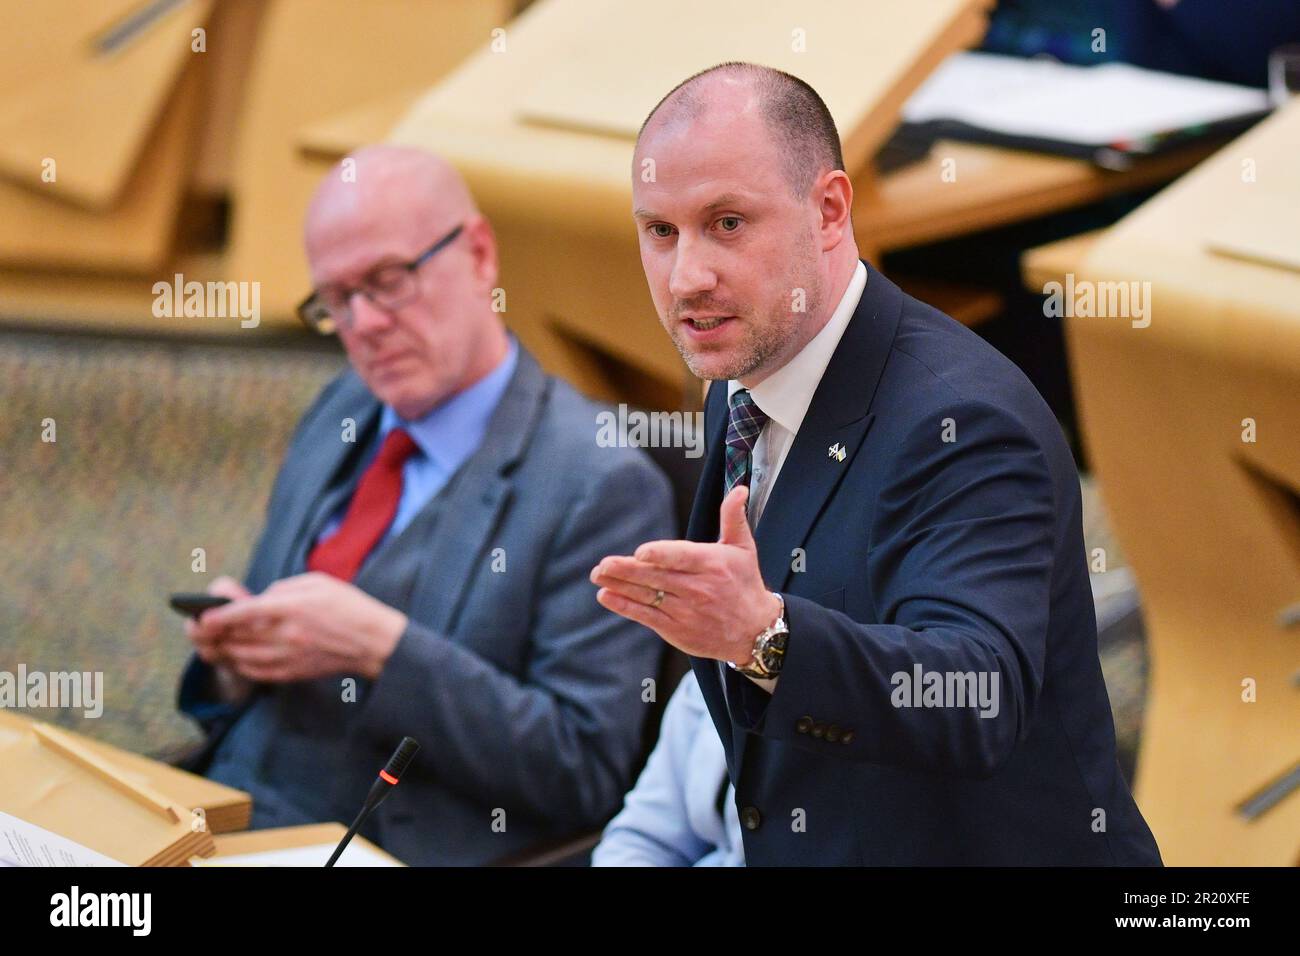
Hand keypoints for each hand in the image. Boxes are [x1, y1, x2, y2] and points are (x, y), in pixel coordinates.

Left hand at [193, 572, 408, 681]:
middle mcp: (286, 635)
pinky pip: (255, 672)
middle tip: (196, 627)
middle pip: (235, 638)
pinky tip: (233, 657)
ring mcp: (288, 657)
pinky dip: (238, 665)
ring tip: (209, 642)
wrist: (374, 642)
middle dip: (210, 633)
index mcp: (292, 608)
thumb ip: (283, 588)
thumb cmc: (348, 607)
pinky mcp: (292, 672)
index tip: (201, 616)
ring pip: (240, 658)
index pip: (244, 612)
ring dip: (220, 650)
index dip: (218, 615)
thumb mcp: (317, 583)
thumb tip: (259, 599)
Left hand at [591, 485, 781, 664]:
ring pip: (647, 596)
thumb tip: (739, 489)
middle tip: (604, 564)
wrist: (755, 631)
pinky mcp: (677, 629)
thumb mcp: (744, 548)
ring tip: (598, 574)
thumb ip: (733, 517)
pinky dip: (625, 606)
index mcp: (712, 564)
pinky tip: (607, 595)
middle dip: (627, 570)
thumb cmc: (745, 584)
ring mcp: (686, 611)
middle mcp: (698, 588)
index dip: (660, 555)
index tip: (640, 553)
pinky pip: (646, 616)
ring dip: (620, 586)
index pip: (682, 557)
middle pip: (658, 577)